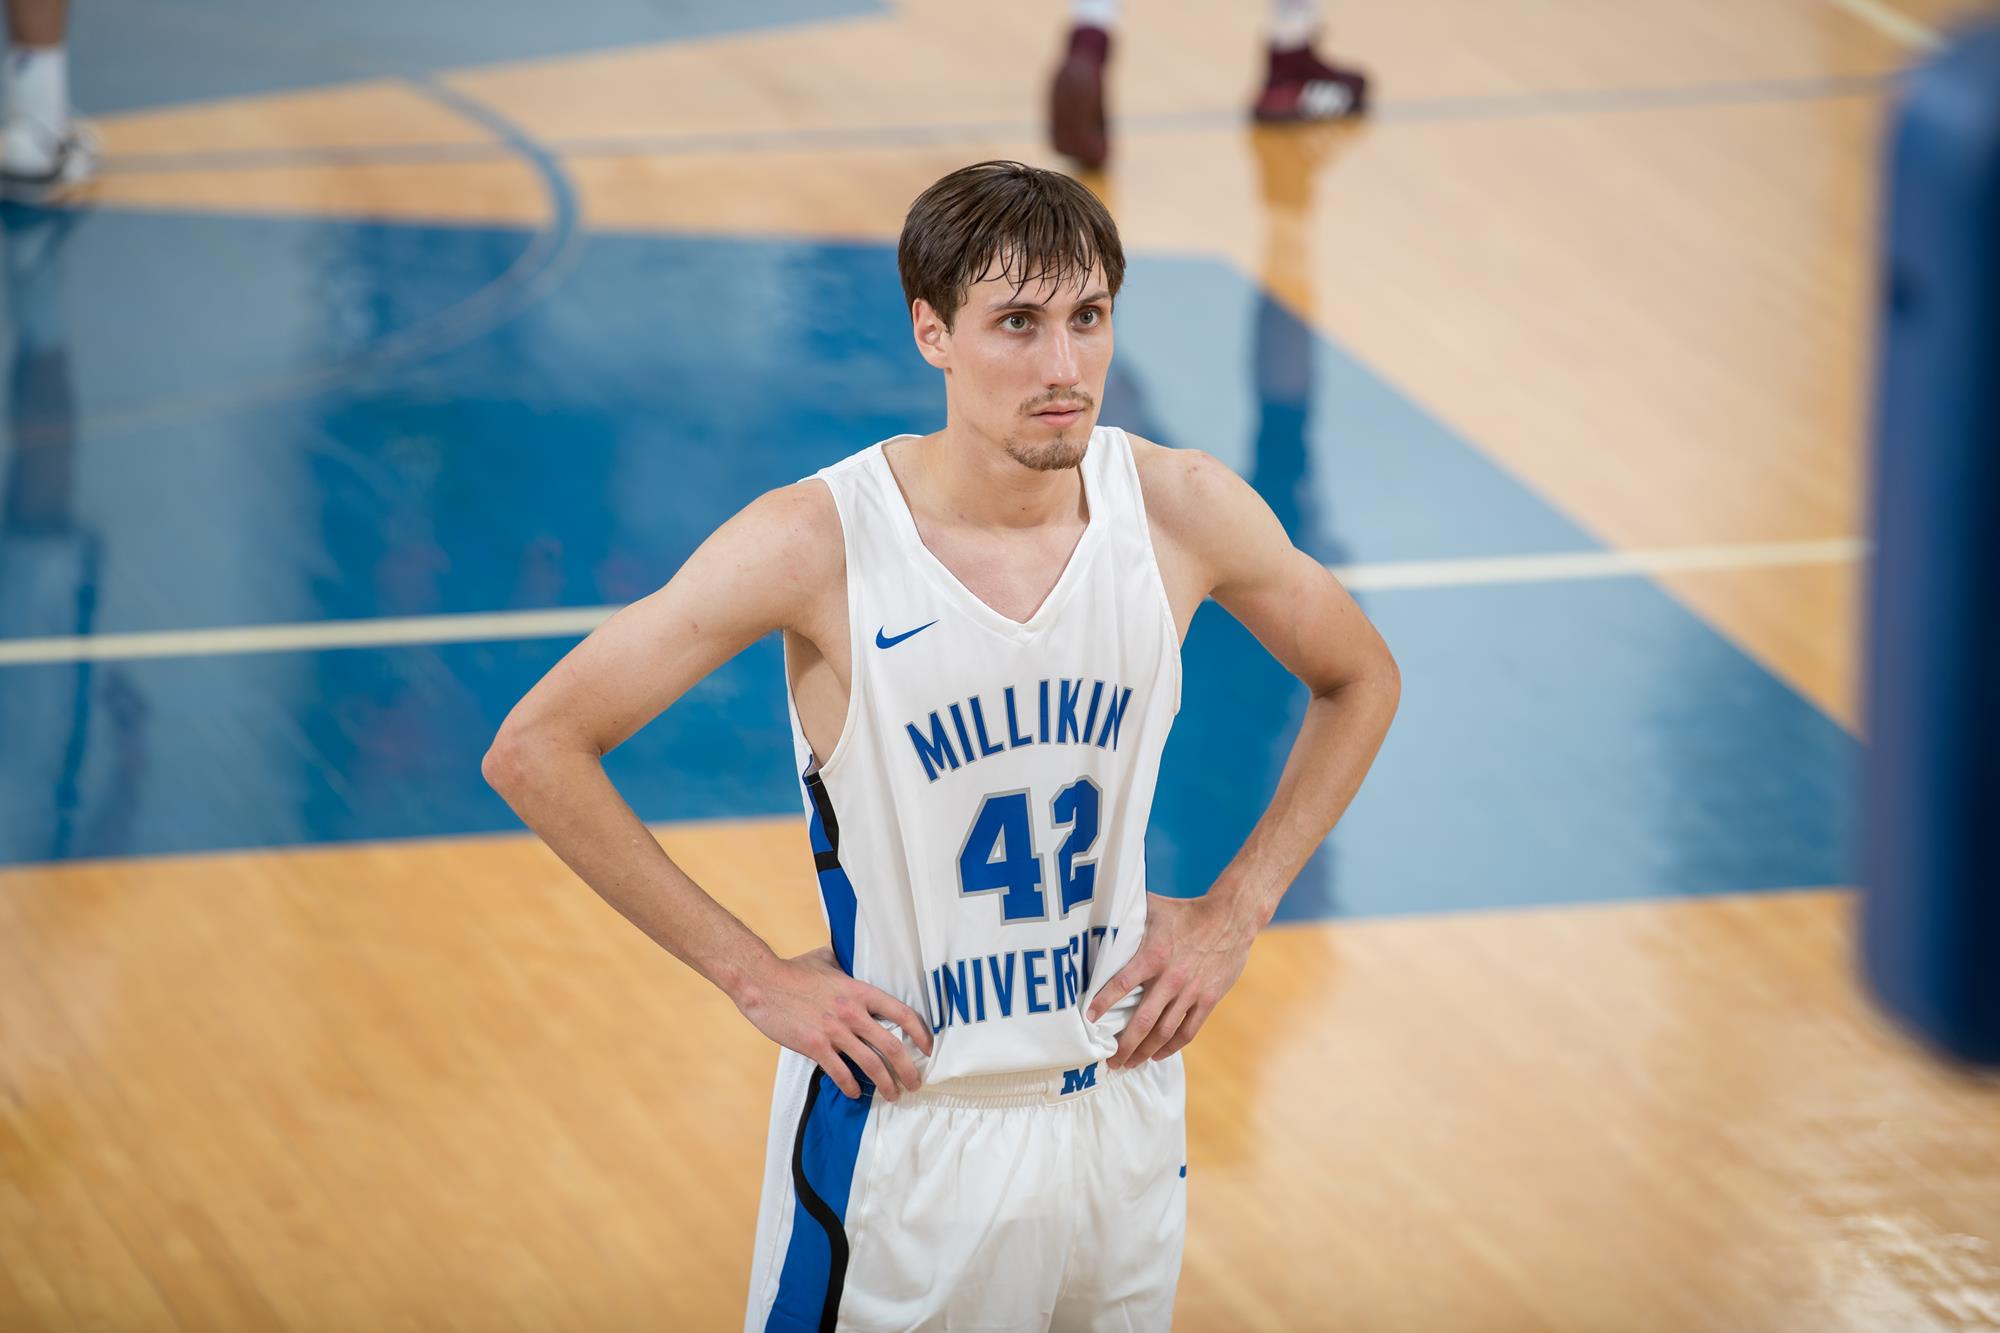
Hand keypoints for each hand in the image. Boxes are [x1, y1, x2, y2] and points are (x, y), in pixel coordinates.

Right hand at [735, 946, 933, 1099]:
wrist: (762, 982)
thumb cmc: (793, 970)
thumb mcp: (826, 959)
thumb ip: (845, 962)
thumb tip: (852, 953)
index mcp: (860, 991)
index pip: (902, 1013)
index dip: (921, 1033)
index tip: (928, 1048)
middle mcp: (852, 1012)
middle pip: (893, 1046)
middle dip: (909, 1070)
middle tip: (916, 1083)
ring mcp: (834, 1031)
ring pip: (871, 1064)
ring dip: (886, 1084)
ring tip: (893, 1095)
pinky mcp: (815, 1045)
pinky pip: (841, 1073)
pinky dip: (852, 1086)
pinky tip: (856, 1092)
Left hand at [1086, 893, 1255, 1068]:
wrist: (1230, 918)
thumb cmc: (1187, 911)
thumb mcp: (1154, 908)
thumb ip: (1128, 917)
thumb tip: (1097, 914)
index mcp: (1153, 955)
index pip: (1122, 983)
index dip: (1103, 1002)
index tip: (1088, 1019)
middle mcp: (1170, 978)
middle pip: (1142, 1020)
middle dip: (1124, 1045)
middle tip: (1109, 1061)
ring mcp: (1191, 992)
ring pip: (1164, 1031)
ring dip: (1145, 1051)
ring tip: (1129, 1064)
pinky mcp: (1208, 999)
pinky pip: (1187, 1030)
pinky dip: (1171, 1047)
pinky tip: (1157, 1055)